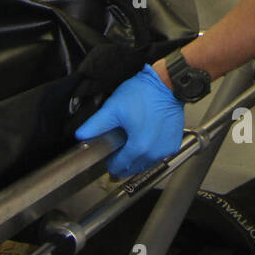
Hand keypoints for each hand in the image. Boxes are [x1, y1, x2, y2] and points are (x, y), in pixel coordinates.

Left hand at [73, 64, 185, 179]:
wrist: (167, 85)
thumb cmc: (142, 95)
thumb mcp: (113, 108)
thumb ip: (95, 125)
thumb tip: (80, 136)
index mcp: (138, 148)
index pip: (119, 167)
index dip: (111, 163)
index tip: (108, 155)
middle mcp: (154, 154)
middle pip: (133, 168)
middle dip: (123, 161)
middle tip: (117, 148)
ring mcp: (166, 150)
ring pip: (146, 164)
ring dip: (137, 158)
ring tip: (130, 142)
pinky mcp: (174, 144)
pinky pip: (158, 156)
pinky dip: (150, 152)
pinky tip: (144, 139)